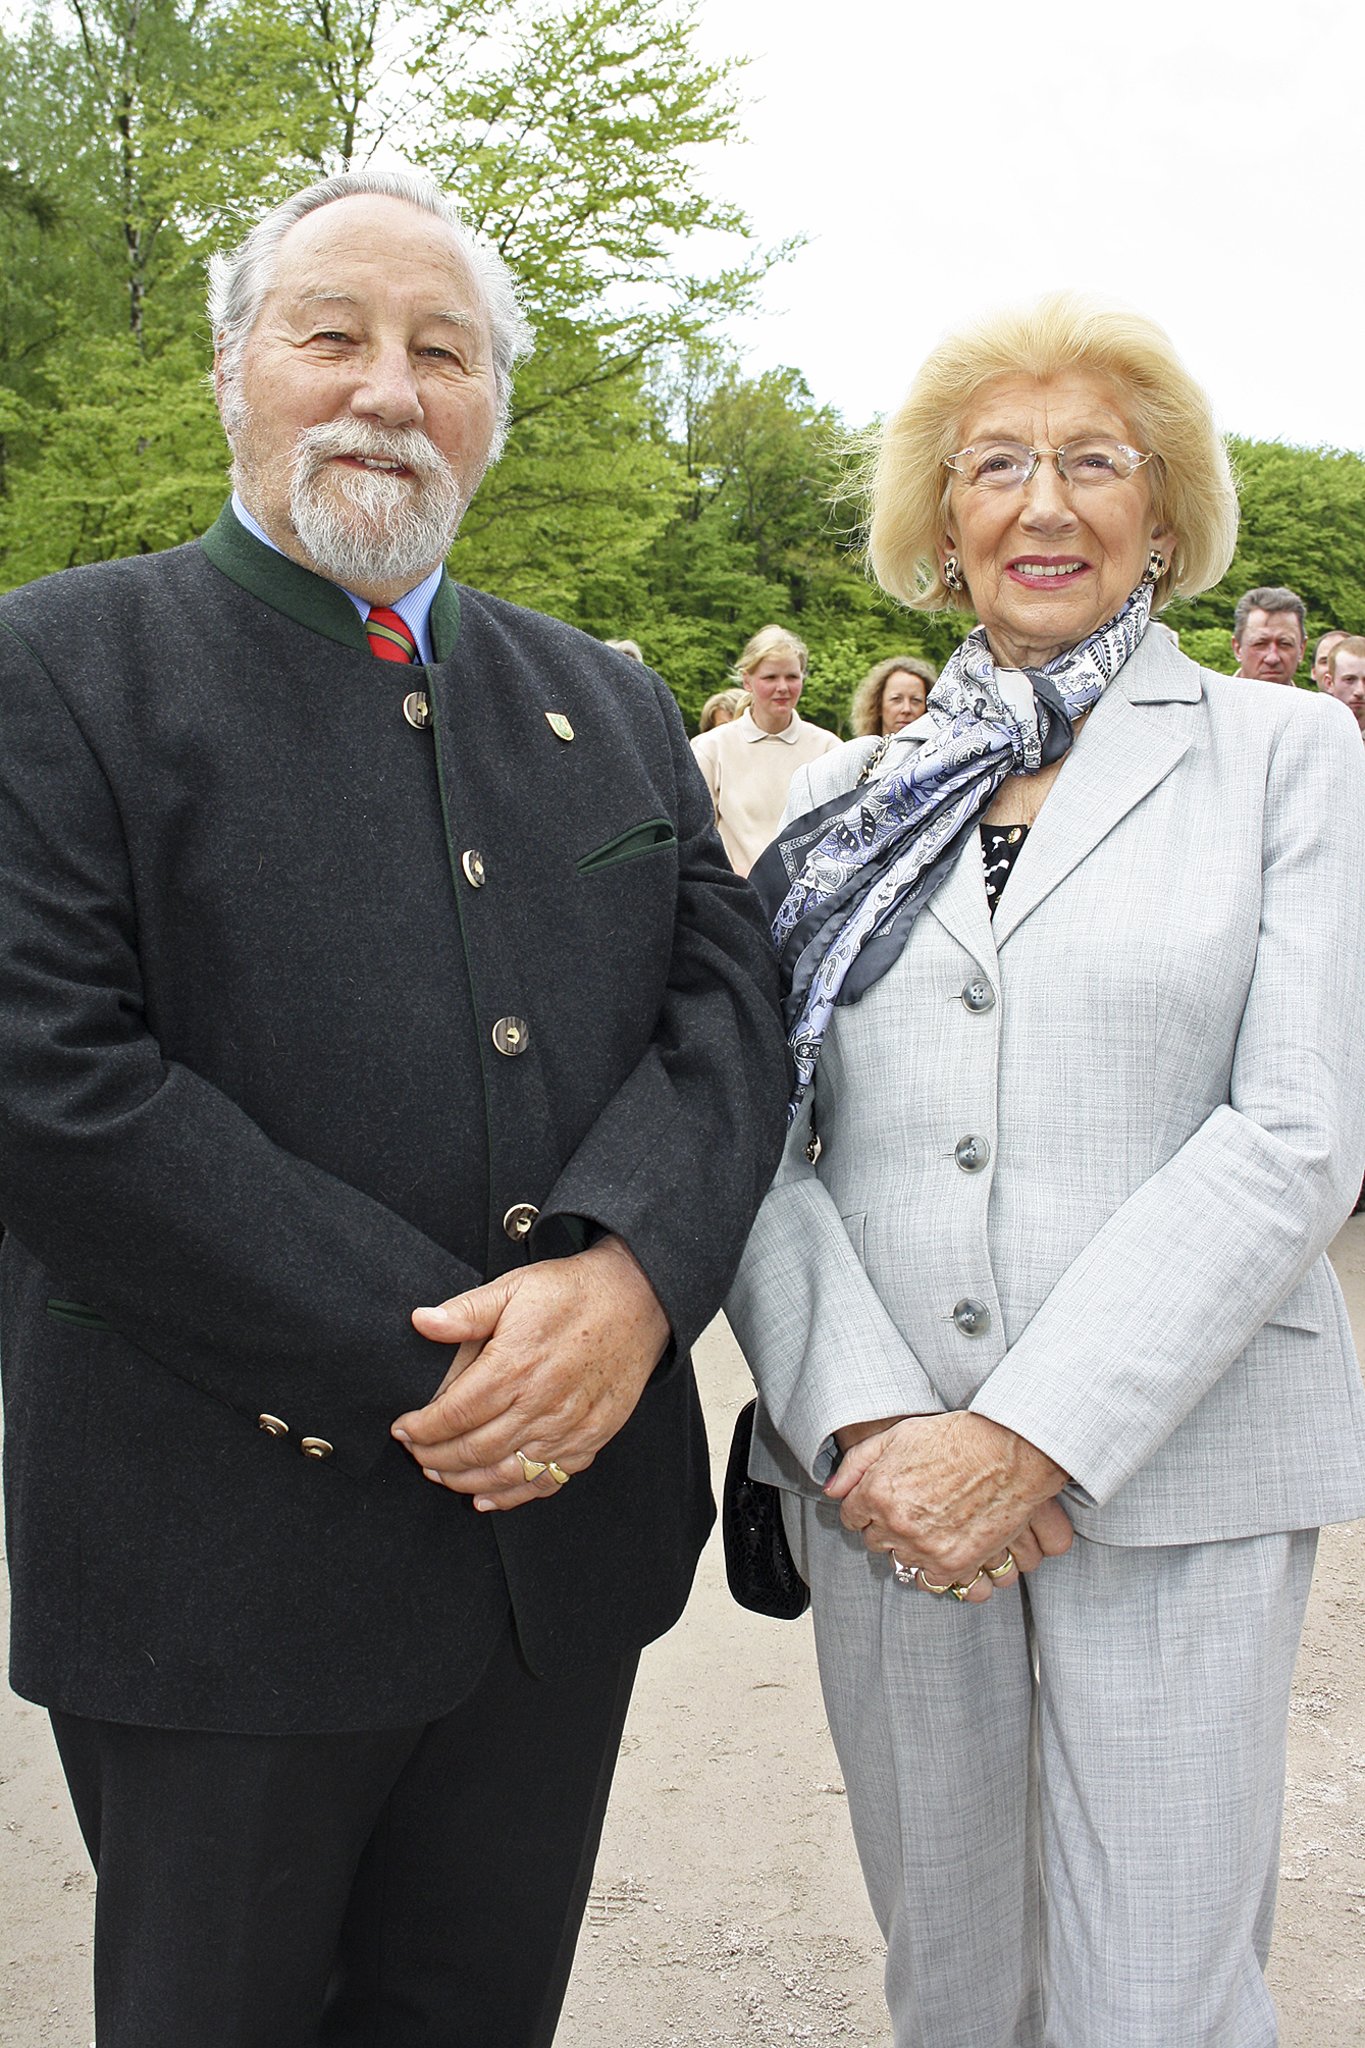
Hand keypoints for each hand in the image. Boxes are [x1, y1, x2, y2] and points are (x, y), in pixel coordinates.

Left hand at [392, 1235, 669, 1509]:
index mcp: (515, 1366)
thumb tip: (421, 1320)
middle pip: (475, 1449)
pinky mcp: (591, 1438)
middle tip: (416, 1455)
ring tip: (441, 1475)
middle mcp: (541, 1404)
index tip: (403, 1429)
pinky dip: (512, 1495)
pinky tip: (486, 1496)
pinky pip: (547, 1481)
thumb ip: (466, 1311)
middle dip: (435, 1459)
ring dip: (466, 1480)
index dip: (422, 1428)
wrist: (639, 1300)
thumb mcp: (514, 1287)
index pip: (455, 1413)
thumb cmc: (573, 1293)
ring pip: (506, 1473)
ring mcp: (568, 1427)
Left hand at [828, 1410, 1070, 1591]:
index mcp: (877, 1492)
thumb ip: (857, 1464)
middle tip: (914, 1508)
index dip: (866, 1507)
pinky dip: (934, 1567)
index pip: (851, 1516)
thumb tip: (832, 1491)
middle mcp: (896, 1524)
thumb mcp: (897, 1436)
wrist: (1008, 1453)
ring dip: (911, 1547)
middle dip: (887, 1526)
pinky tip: (945, 1544)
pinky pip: (929, 1581)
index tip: (884, 1501)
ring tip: (932, 1524)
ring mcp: (924, 1547)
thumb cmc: (954, 1438)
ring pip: (900, 1561)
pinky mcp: (953, 1565)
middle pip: (874, 1540)